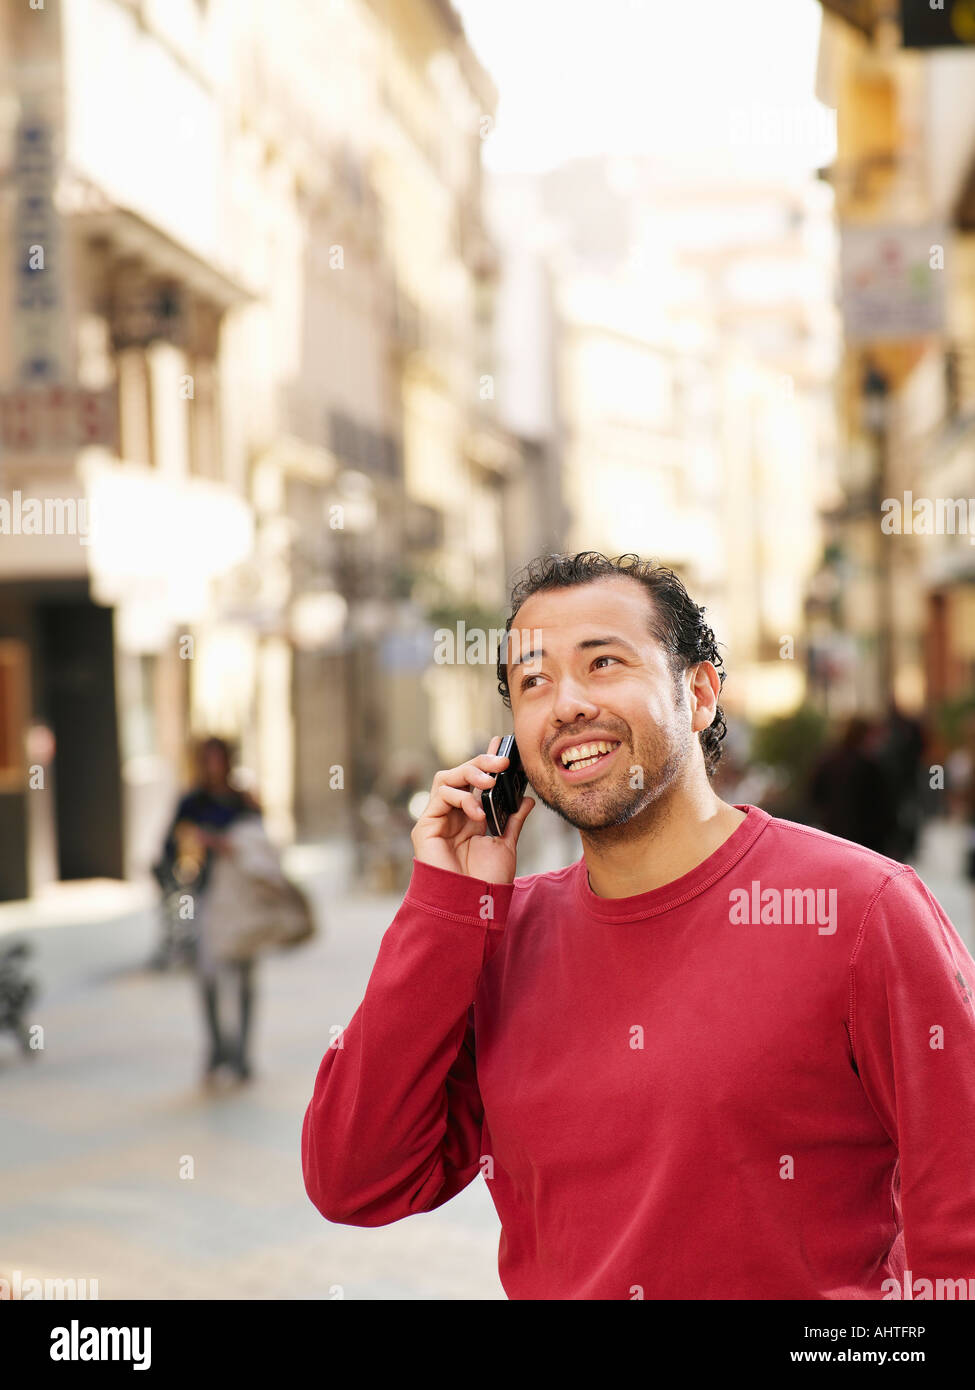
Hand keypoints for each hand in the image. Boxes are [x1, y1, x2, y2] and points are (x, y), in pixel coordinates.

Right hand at [410, 735, 534, 884]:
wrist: (471, 905)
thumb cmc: (485, 880)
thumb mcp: (506, 845)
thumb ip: (513, 821)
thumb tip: (527, 799)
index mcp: (470, 816)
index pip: (476, 780)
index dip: (486, 761)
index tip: (504, 745)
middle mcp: (452, 814)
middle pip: (460, 774)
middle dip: (481, 762)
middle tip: (503, 761)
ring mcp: (437, 818)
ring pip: (446, 778)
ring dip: (470, 774)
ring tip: (491, 782)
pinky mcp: (425, 826)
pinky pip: (440, 796)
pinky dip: (462, 798)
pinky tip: (478, 813)